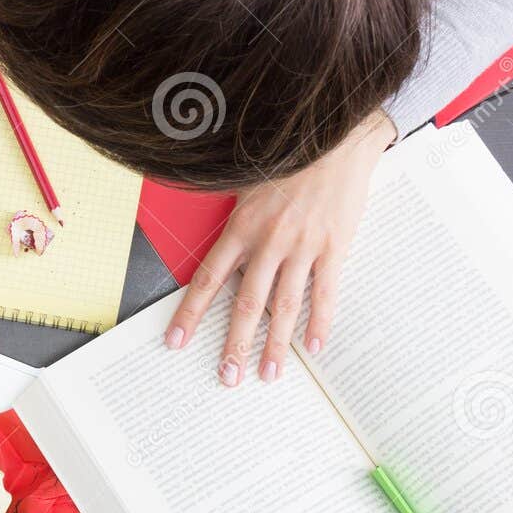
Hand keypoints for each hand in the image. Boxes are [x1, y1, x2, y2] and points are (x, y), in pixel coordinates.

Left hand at [164, 110, 396, 383]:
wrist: (336, 135)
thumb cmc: (289, 159)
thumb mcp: (247, 183)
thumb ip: (234, 220)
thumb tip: (219, 253)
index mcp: (240, 227)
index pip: (207, 279)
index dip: (190, 314)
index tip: (176, 342)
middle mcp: (267, 241)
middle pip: (245, 303)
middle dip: (234, 344)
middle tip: (227, 376)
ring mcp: (302, 246)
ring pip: (284, 306)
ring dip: (275, 345)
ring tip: (268, 374)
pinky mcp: (334, 247)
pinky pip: (326, 293)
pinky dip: (320, 322)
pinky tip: (314, 347)